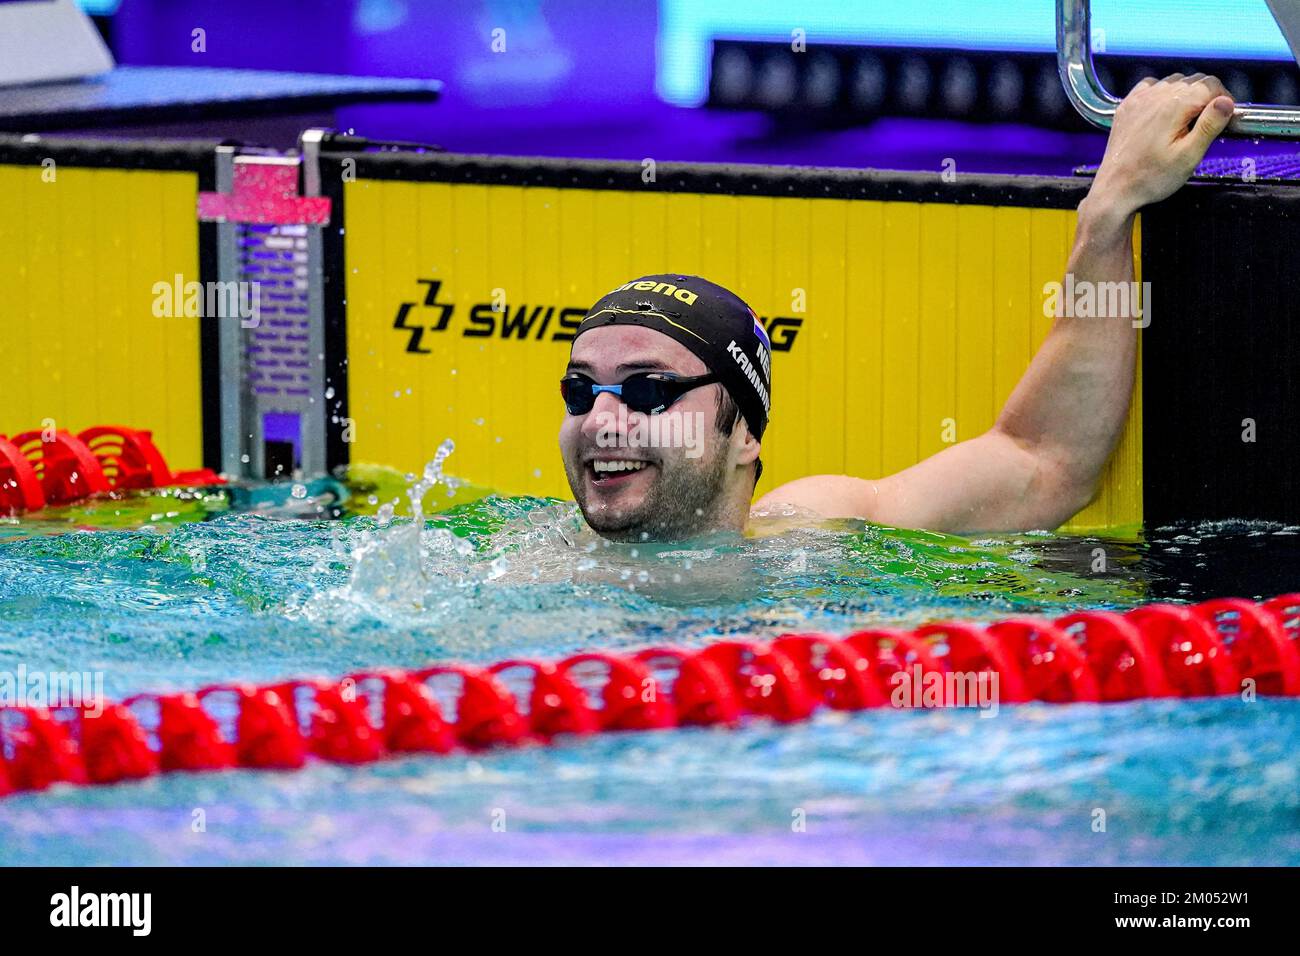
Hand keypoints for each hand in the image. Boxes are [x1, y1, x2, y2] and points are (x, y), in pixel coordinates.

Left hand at [1086, 74, 1234, 224]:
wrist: (1114, 189)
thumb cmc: (1152, 177)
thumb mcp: (1189, 156)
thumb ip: (1210, 125)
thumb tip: (1226, 101)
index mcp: (1174, 106)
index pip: (1211, 84)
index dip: (1223, 99)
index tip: (1225, 117)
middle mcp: (1155, 96)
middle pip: (1193, 81)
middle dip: (1206, 97)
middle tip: (1206, 123)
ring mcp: (1138, 99)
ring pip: (1173, 82)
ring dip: (1185, 95)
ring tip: (1185, 121)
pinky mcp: (1127, 106)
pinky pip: (1151, 86)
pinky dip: (1162, 93)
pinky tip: (1164, 112)